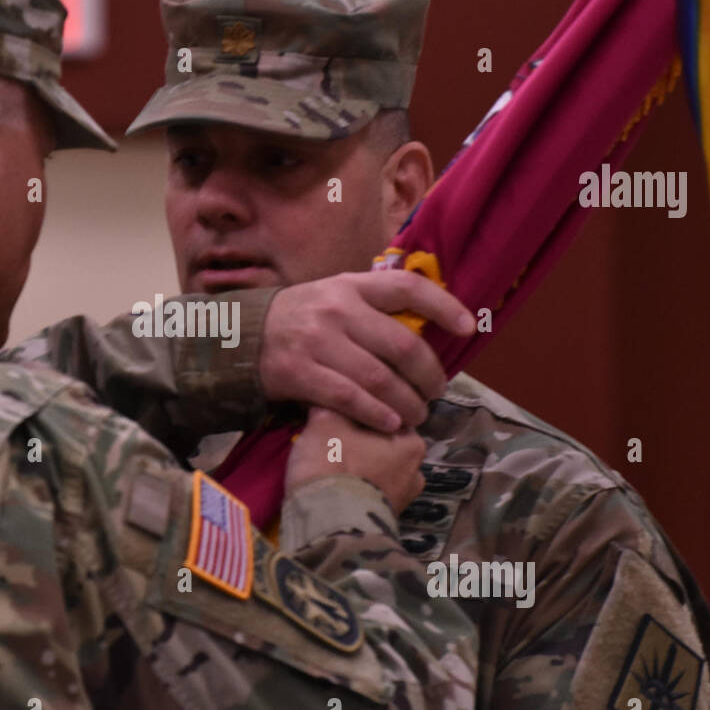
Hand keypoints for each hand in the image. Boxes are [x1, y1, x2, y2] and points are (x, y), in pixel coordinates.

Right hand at [259, 270, 474, 432]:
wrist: (240, 337)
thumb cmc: (301, 319)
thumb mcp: (334, 296)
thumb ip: (374, 307)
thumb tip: (428, 327)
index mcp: (351, 286)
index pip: (407, 288)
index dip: (443, 306)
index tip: (469, 326)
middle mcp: (337, 310)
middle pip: (402, 345)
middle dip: (429, 375)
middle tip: (437, 391)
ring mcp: (317, 342)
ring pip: (380, 379)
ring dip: (408, 403)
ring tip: (418, 415)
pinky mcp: (299, 373)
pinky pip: (350, 399)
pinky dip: (377, 414)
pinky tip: (391, 423)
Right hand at [286, 407, 426, 514]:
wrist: (328, 523)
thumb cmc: (334, 463)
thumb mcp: (325, 420)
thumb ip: (332, 403)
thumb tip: (327, 397)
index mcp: (413, 443)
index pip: (389, 416)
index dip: (362, 410)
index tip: (340, 412)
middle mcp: (417, 472)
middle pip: (383, 446)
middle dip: (362, 441)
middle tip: (332, 436)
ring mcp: (402, 501)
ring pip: (376, 472)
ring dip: (358, 467)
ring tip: (330, 463)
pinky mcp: (384, 521)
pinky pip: (368, 494)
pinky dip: (355, 487)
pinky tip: (334, 484)